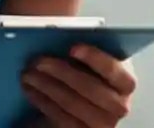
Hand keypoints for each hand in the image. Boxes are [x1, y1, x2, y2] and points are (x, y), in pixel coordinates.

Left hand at [21, 44, 135, 126]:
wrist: (80, 98)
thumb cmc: (85, 72)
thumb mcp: (89, 59)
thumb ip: (82, 49)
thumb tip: (60, 35)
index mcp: (125, 82)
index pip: (115, 71)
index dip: (95, 58)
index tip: (72, 47)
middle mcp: (119, 106)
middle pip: (91, 89)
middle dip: (62, 73)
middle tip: (38, 61)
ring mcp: (103, 123)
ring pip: (73, 104)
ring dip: (47, 87)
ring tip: (28, 74)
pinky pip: (62, 119)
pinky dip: (43, 101)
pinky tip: (30, 89)